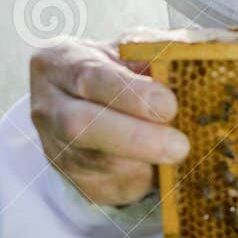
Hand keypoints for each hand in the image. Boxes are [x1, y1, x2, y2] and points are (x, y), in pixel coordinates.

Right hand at [30, 39, 188, 207]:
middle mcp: (48, 106)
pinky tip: (161, 169)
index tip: (168, 105)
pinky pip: (110, 188)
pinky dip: (142, 181)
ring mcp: (55, 147)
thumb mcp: (130, 49)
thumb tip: (190, 56)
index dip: (129, 94)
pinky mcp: (73, 180)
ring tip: (179, 152)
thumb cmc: (117, 69)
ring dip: (145, 162)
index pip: (89, 77)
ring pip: (96, 164)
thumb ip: (154, 51)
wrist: (86, 98)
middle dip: (134, 138)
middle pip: (80, 127)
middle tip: (179, 146)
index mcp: (60, 62)